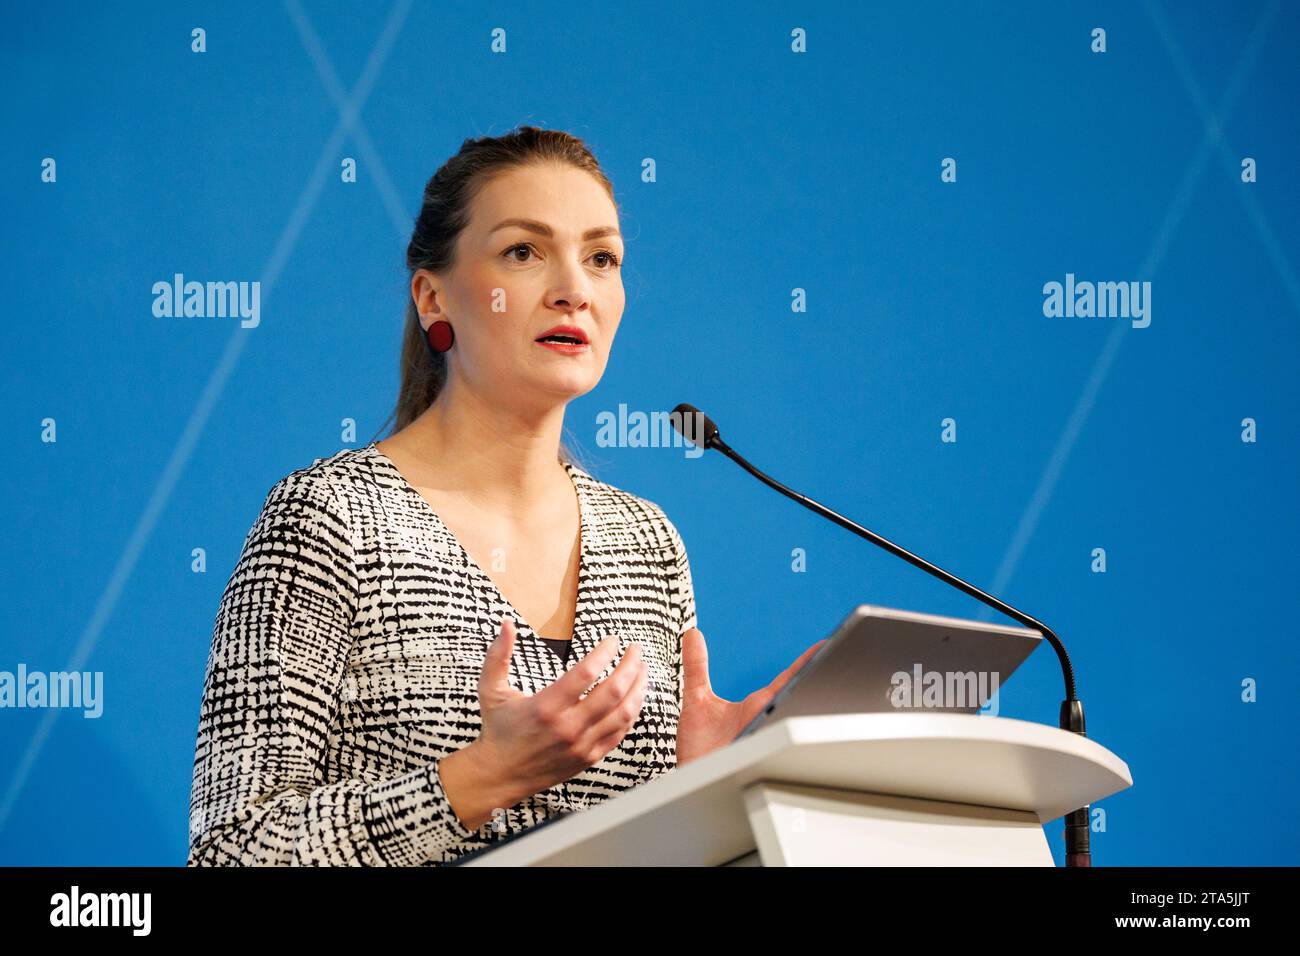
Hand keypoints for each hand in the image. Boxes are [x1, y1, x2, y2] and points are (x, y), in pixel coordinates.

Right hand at [440, 616, 648, 829]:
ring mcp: (581, 745)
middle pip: (613, 692)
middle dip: (630, 666)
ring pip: (623, 714)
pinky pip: (620, 733)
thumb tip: (506, 624)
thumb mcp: (490, 689)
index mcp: (545, 707)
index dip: (605, 652)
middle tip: (636, 650)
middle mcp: (567, 727)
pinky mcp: (589, 757)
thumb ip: (498, 655)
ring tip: (642, 670)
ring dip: (638, 688)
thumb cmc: (497, 729)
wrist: (499, 775)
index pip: (586, 673)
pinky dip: (632, 713)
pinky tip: (635, 697)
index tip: (613, 640)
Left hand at [676, 627, 825, 766]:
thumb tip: (692, 635)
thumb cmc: (698, 747)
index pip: (788, 676)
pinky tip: (796, 722)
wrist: (690, 777)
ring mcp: (765, 736)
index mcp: (758, 704)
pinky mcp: (757, 753)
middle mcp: (765, 718)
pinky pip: (778, 742)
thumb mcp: (696, 698)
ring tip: (826, 685)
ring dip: (809, 707)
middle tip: (835, 656)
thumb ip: (696, 666)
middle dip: (819, 680)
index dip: (807, 660)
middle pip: (799, 695)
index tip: (825, 642)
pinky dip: (790, 734)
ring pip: (794, 719)